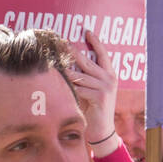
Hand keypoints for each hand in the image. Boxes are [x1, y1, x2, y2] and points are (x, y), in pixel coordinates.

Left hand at [69, 30, 118, 154]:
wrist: (102, 131)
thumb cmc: (93, 110)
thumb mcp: (91, 91)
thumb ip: (85, 79)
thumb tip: (69, 66)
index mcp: (109, 74)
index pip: (103, 53)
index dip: (95, 41)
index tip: (86, 30)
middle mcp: (109, 78)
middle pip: (87, 61)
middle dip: (73, 51)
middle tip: (60, 43)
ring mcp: (105, 87)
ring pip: (80, 75)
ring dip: (65, 71)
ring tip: (53, 63)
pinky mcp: (100, 97)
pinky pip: (80, 88)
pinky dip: (69, 87)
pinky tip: (58, 84)